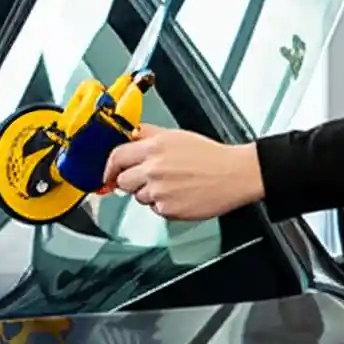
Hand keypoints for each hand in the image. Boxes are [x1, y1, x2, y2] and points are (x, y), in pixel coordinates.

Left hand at [103, 123, 264, 220]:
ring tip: (173, 184)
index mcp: (154, 147)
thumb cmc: (211, 156)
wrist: (234, 175)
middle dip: (132, 181)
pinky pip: (155, 209)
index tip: (109, 174)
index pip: (116, 156)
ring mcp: (159, 190)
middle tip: (149, 178)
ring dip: (150, 193)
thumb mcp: (177, 135)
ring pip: (139, 197)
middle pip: (123, 181)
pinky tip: (180, 194)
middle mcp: (153, 169)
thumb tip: (130, 135)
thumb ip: (150, 134)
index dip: (110, 167)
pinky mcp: (168, 209)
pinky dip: (164, 205)